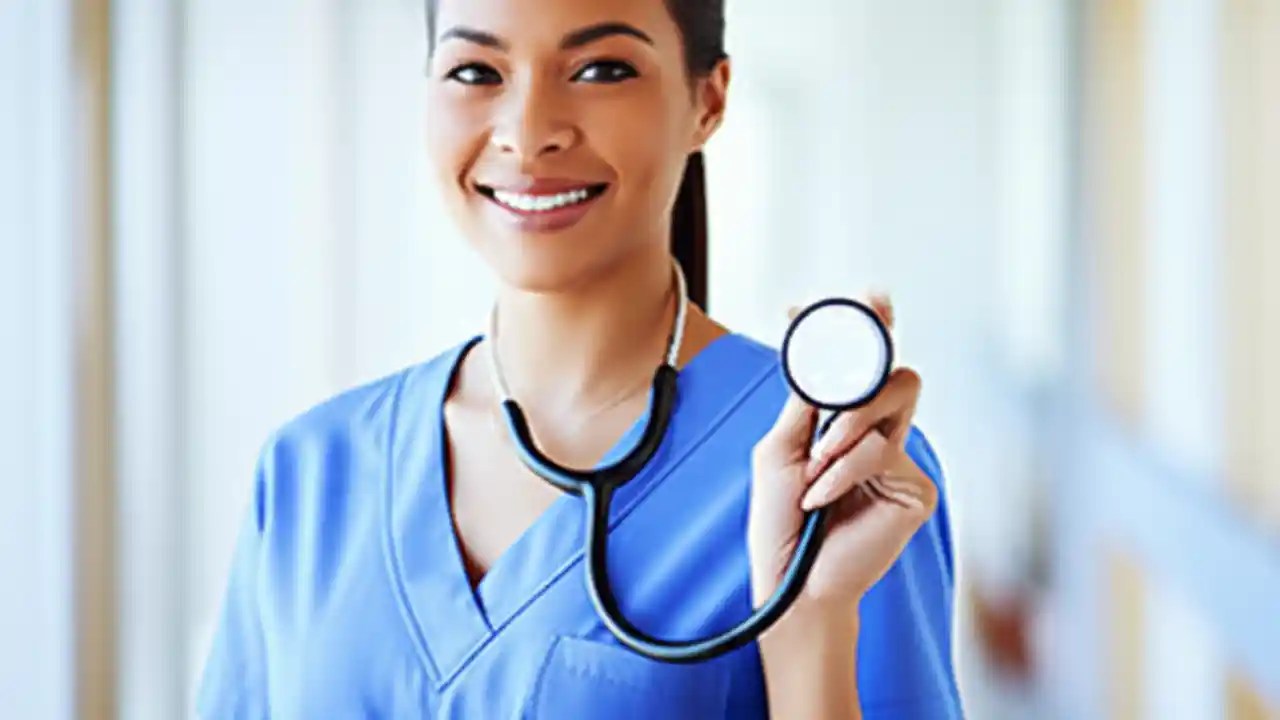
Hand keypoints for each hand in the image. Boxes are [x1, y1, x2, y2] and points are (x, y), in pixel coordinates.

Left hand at [747, 293, 938, 616]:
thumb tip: (821, 358)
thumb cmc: (782, 520)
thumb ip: (805, 404)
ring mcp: (900, 460)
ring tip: (816, 466)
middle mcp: (876, 434)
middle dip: (866, 366)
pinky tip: (823, 496)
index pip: (862, 367)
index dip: (868, 329)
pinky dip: (846, 469)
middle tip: (847, 363)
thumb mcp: (780, 451)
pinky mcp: (916, 488)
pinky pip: (886, 450)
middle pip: (893, 373)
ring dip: (846, 428)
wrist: (793, 581)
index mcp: (842, 422)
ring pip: (895, 400)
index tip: (867, 297)